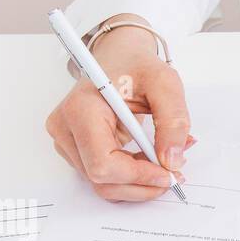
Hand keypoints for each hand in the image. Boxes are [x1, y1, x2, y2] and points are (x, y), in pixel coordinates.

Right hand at [44, 15, 194, 200]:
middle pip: (102, 180)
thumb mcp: (164, 83)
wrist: (119, 56)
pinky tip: (148, 160)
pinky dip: (130, 177)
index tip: (168, 174)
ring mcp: (66, 141)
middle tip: (174, 174)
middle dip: (142, 184)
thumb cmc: (136, 66)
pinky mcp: (74, 149)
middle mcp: (65, 128)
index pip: (103, 164)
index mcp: (81, 109)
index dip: (138, 176)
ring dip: (138, 182)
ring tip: (164, 162)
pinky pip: (103, 177)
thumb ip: (173, 121)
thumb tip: (171, 161)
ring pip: (103, 184)